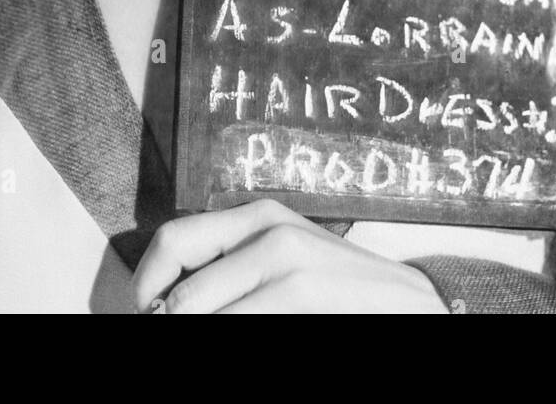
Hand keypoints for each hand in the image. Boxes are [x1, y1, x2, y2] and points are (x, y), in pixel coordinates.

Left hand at [134, 199, 449, 313]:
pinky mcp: (302, 288)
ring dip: (187, 331)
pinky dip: (225, 334)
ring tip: (199, 339)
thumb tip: (165, 305)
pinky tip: (236, 338)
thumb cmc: (337, 296)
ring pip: (195, 308)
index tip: (147, 317)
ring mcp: (286, 255)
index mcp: (255, 217)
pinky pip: (236, 322)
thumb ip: (231, 275)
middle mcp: (266, 226)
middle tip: (159, 332)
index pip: (172, 239)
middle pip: (177, 277)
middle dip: (159, 316)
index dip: (145, 286)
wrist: (410, 303)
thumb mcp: (280, 269)